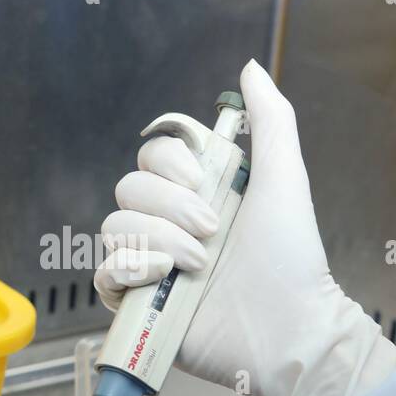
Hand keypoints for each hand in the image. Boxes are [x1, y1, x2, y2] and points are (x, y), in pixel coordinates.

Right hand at [94, 59, 395, 395]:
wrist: (289, 328)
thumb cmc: (292, 258)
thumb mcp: (285, 177)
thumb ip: (270, 119)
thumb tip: (249, 67)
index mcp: (199, 193)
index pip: (153, 155)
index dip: (171, 163)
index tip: (207, 180)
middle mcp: (171, 224)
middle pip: (129, 187)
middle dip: (170, 205)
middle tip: (213, 230)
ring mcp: (152, 264)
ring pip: (114, 226)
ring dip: (158, 240)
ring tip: (199, 265)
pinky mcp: (138, 304)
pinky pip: (103, 272)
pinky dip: (128, 269)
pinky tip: (164, 278)